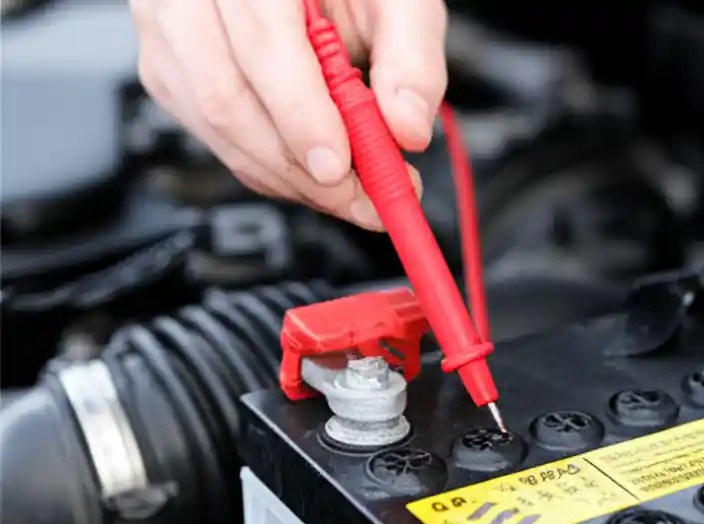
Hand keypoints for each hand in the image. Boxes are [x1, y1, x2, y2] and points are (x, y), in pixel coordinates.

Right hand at [131, 0, 443, 229]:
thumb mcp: (398, 1)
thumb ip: (411, 58)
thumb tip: (408, 129)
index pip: (263, 44)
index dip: (300, 116)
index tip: (340, 168)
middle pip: (225, 96)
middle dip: (298, 165)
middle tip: (360, 199)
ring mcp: (169, 29)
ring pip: (213, 123)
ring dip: (284, 175)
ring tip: (345, 191)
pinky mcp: (167, 65)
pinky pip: (207, 134)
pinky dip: (263, 166)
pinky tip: (306, 170)